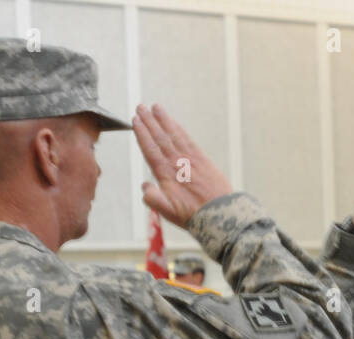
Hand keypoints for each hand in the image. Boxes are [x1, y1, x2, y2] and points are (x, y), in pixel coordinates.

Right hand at [133, 104, 232, 227]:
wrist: (219, 213)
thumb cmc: (192, 215)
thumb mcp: (167, 212)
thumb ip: (152, 199)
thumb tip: (144, 186)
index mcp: (166, 173)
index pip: (150, 148)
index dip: (142, 133)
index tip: (135, 120)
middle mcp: (177, 162)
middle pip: (160, 137)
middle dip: (149, 121)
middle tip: (140, 107)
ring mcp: (190, 158)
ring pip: (173, 134)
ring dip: (163, 120)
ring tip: (155, 107)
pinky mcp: (202, 159)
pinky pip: (187, 139)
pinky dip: (179, 129)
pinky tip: (173, 122)